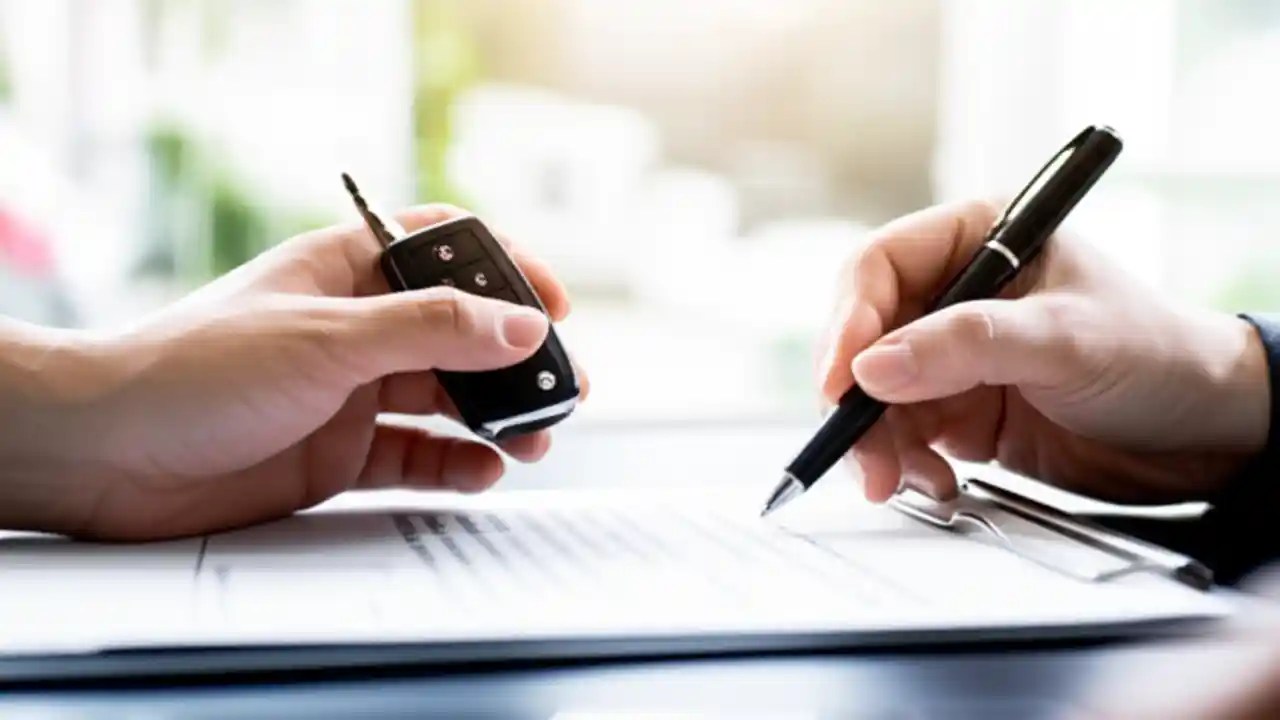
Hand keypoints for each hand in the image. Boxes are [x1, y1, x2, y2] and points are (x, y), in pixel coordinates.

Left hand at [0, 205, 585, 539]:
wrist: (109, 457)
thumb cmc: (197, 371)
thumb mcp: (329, 338)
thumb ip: (432, 329)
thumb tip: (522, 326)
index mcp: (347, 270)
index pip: (446, 248)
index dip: (507, 270)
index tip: (555, 307)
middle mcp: (355, 328)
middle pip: (460, 334)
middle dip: (514, 361)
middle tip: (561, 389)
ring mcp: (349, 393)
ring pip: (445, 399)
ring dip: (494, 417)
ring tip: (533, 440)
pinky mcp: (338, 455)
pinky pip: (415, 457)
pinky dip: (454, 465)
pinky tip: (481, 472)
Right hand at [818, 199, 1268, 504]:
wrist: (1204, 433)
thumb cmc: (1157, 354)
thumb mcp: (1062, 340)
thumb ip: (966, 347)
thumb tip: (871, 367)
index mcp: (979, 238)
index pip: (880, 268)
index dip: (850, 321)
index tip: (843, 377)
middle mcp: (955, 294)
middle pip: (865, 338)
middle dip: (858, 398)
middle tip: (863, 449)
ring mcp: (954, 356)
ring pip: (876, 394)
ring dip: (878, 440)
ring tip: (900, 478)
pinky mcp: (959, 410)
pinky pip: (903, 434)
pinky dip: (905, 462)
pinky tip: (934, 480)